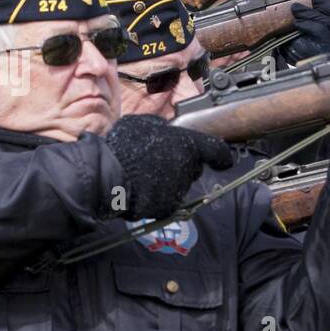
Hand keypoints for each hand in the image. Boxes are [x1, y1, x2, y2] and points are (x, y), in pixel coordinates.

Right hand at [104, 114, 234, 218]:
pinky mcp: (166, 207)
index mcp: (187, 144)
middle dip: (182, 165)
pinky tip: (139, 188)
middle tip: (157, 160)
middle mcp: (187, 168)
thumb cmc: (123, 145)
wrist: (105, 175)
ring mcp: (178, 190)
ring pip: (178, 185)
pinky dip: (155, 196)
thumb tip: (169, 132)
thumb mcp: (144, 123)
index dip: (221, 155)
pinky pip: (165, 200)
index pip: (215, 150)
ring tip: (142, 174)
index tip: (224, 160)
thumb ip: (164, 129)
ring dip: (167, 181)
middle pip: (192, 168)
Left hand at [279, 0, 329, 63]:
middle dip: (329, 5)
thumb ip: (323, 8)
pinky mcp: (328, 49)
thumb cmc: (309, 31)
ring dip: (310, 13)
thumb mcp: (317, 16)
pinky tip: (298, 23)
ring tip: (296, 8)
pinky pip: (319, 30)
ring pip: (329, 21)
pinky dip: (306, 24)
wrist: (296, 52)